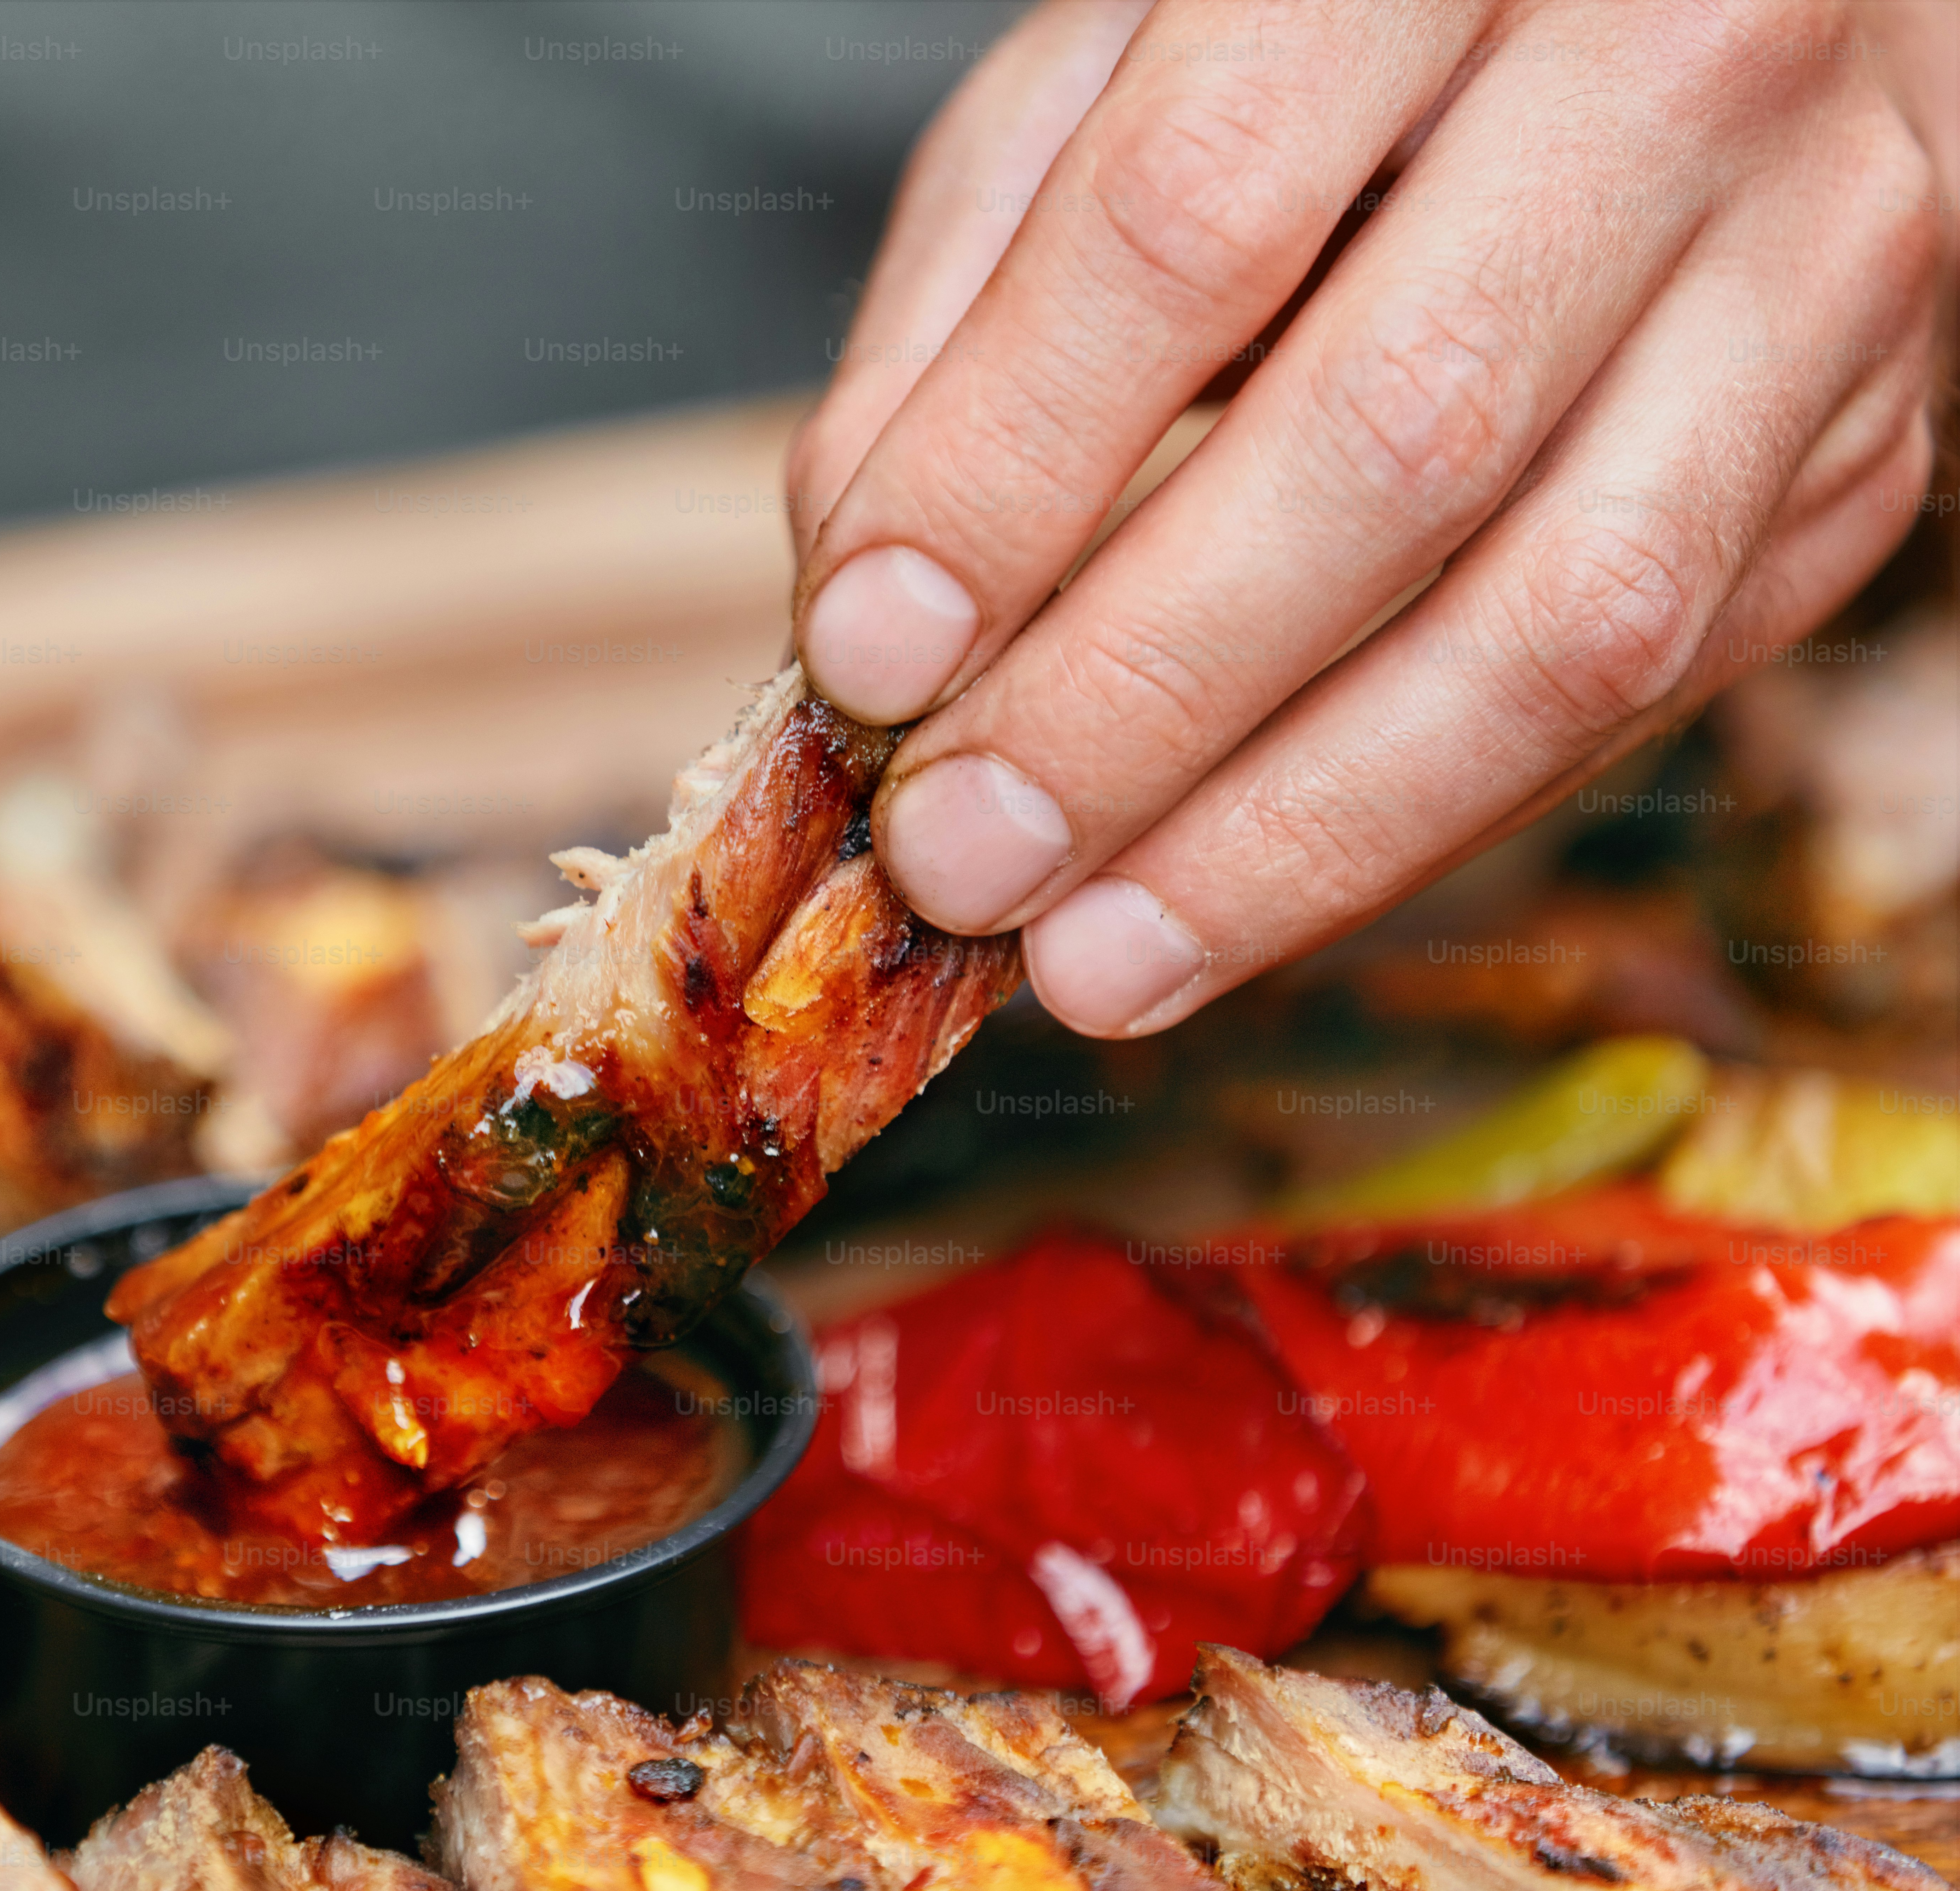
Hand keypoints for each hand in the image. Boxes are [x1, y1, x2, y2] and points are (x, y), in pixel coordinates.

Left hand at [791, 0, 1955, 1035]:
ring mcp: (1823, 266)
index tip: (870, 657)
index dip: (1011, 472)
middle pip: (1391, 443)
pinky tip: (1250, 896)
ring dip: (1295, 833)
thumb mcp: (1118, 71)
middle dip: (1141, 698)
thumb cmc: (1354, 27)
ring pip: (1559, 617)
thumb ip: (975, 304)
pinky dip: (1426, 820)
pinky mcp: (1871, 441)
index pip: (1194, 226)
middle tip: (961, 859)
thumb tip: (868, 587)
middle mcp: (1685, 68)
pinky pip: (1653, 680)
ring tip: (1094, 959)